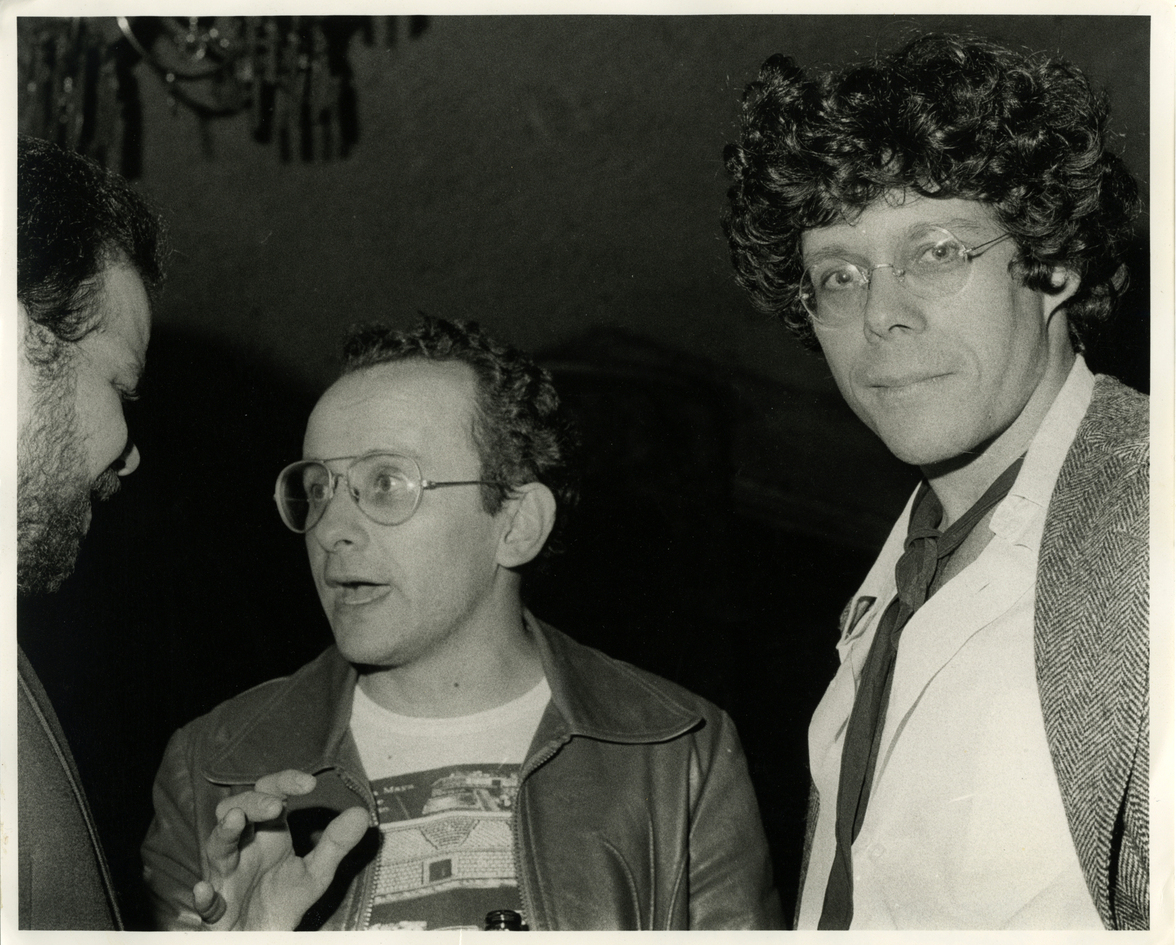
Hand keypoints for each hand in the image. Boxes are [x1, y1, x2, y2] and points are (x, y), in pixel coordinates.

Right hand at [192, 769, 369, 929]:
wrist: (264, 934)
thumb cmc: (283, 898)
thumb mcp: (316, 872)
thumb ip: (336, 844)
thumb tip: (361, 814)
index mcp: (268, 833)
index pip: (270, 793)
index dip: (285, 782)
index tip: (309, 784)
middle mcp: (244, 846)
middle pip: (236, 809)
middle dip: (253, 802)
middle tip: (275, 805)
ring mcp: (226, 875)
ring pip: (216, 846)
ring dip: (224, 832)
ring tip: (235, 820)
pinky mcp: (217, 908)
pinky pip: (205, 902)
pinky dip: (204, 897)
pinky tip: (206, 891)